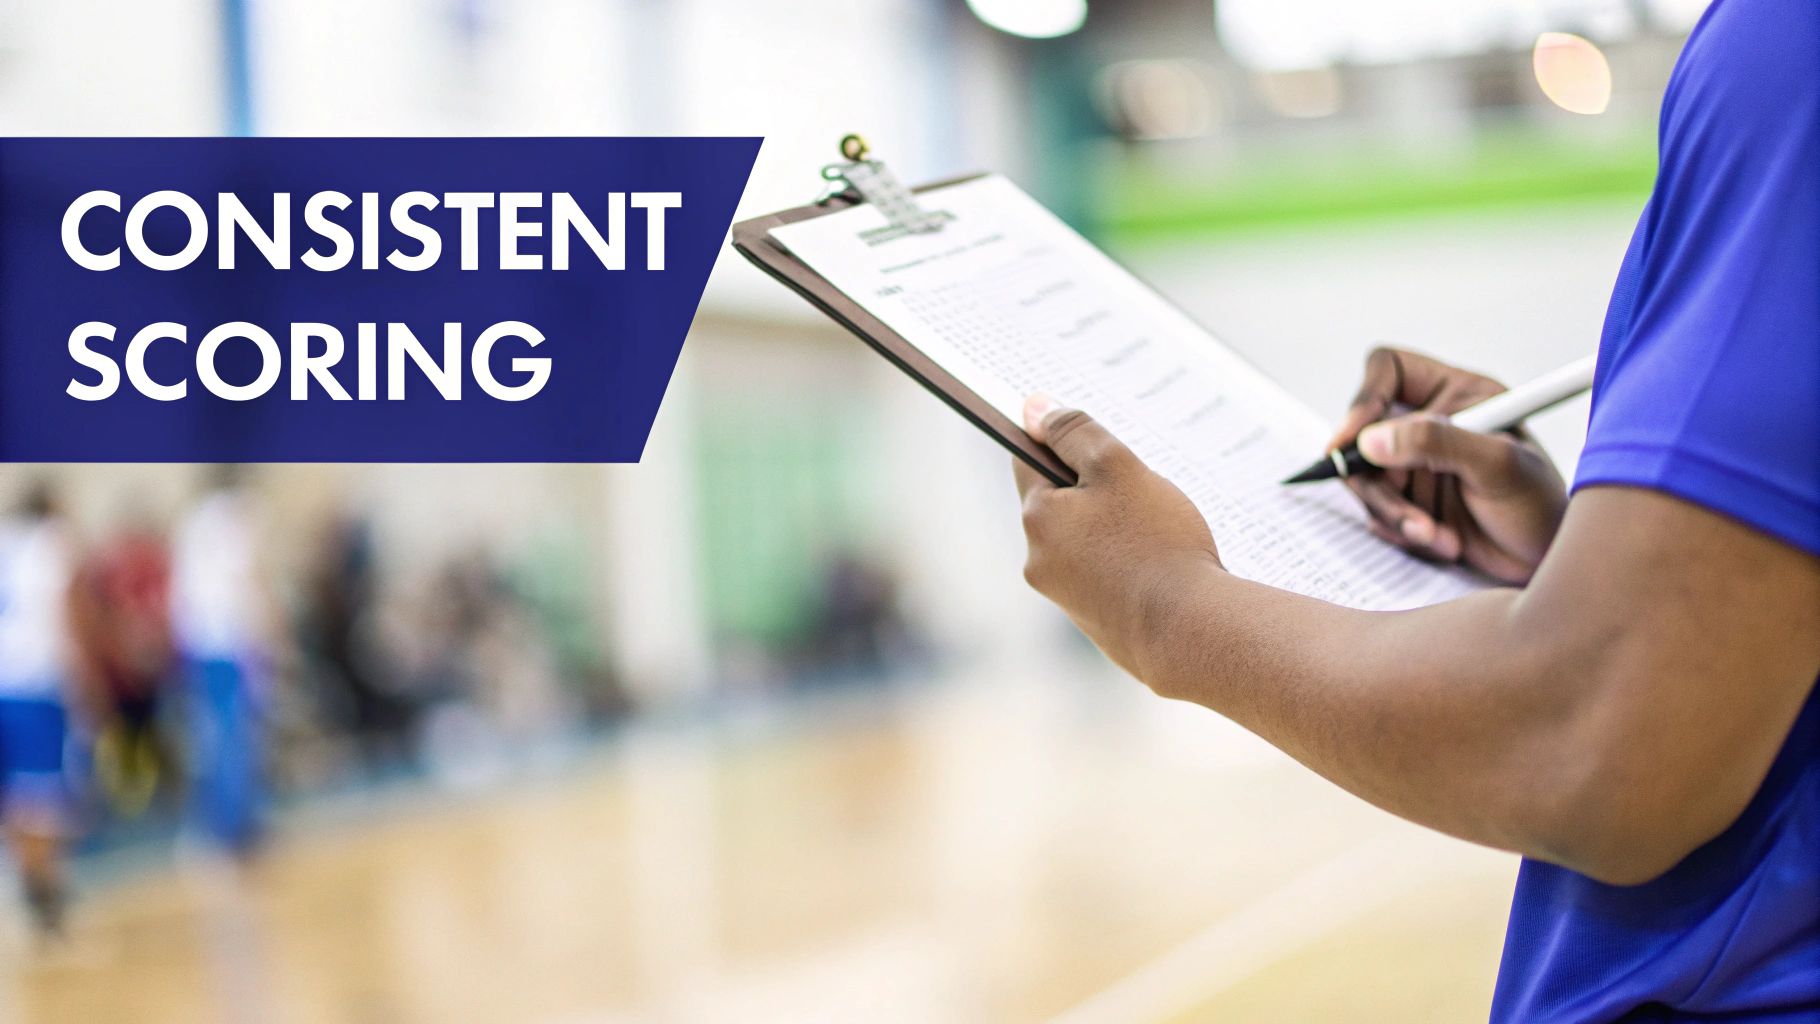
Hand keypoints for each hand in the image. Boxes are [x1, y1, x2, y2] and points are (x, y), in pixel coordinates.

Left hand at [1013, 395, 1220, 674]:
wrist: (1189, 632)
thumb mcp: (1117, 467)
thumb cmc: (1157, 543)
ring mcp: (1065, 596)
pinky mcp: (1095, 622)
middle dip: (1095, 490)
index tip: (1094, 442)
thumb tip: (1033, 408)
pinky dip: (1126, 564)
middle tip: (1141, 492)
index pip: (1029, 460)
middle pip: (1059, 503)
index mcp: (1038, 517)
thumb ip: (1073, 432)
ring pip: (1084, 540)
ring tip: (1157, 533)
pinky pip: (1104, 576)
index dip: (1061, 443)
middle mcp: (1039, 560)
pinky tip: (1160, 566)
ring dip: (1112, 527)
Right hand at [1332, 347, 1567, 583]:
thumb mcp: (1497, 464)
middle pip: (1364, 434)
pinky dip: (1403, 533)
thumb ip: (1436, 441)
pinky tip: (1443, 542)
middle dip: (1379, 482)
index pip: (1389, 371)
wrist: (1551, 560)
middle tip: (1407, 514)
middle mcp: (1430, 425)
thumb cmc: (1541, 505)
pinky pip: (1378, 512)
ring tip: (1435, 536)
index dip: (1365, 399)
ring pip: (1367, 479)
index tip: (1353, 441)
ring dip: (1395, 514)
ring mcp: (1417, 465)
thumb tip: (1372, 439)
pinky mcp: (1411, 502)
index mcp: (1456, 395)